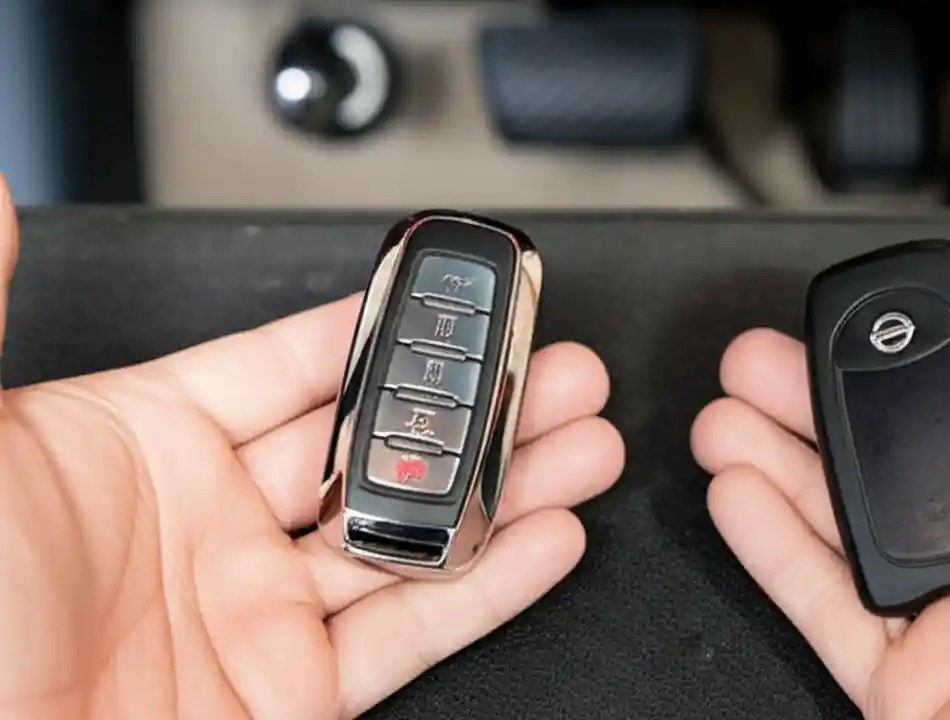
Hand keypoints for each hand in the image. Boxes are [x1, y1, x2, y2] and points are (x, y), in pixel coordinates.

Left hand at [0, 179, 624, 718]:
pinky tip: (540, 538)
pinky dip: (487, 588)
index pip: (288, 367)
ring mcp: (256, 613)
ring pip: (412, 532)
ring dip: (505, 487)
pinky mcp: (290, 698)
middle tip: (547, 369)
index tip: (449, 300)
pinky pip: (410, 632)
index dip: (379, 332)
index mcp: (141, 446)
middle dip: (476, 405)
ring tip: (578, 442)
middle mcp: (212, 525)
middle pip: (379, 445)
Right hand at [693, 251, 949, 717]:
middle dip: (834, 388)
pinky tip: (738, 495)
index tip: (885, 297)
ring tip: (731, 410)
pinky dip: (774, 550)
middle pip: (919, 438)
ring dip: (786, 458)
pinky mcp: (922, 686)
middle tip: (774, 351)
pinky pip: (829, 604)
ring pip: (858, 515)